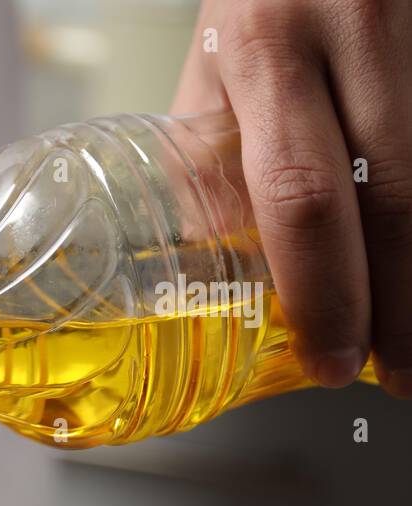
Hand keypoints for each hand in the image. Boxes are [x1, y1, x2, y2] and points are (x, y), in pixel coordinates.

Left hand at [173, 0, 411, 397]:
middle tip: (401, 374)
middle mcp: (354, 25)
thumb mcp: (221, 55)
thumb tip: (209, 272)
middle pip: (399, 196)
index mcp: (265, 43)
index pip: (299, 193)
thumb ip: (213, 155)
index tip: (332, 359)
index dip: (326, 291)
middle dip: (404, 305)